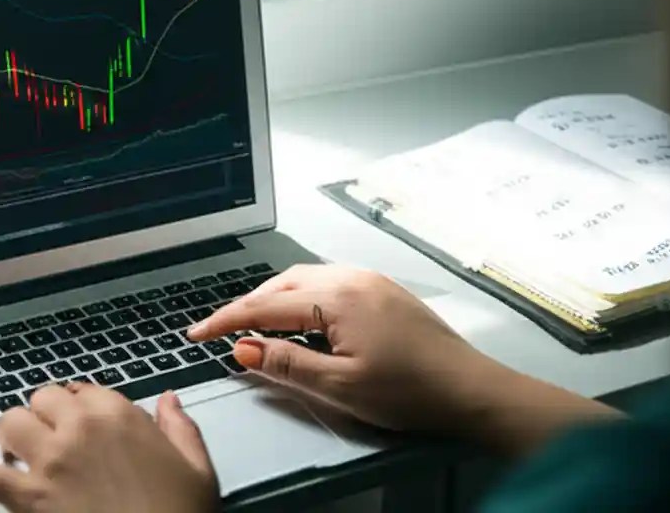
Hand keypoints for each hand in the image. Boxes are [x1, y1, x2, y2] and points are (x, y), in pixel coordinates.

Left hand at [0, 384, 218, 512]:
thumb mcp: (198, 469)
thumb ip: (181, 429)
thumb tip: (168, 400)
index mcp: (120, 415)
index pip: (83, 390)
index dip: (77, 405)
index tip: (76, 418)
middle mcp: (80, 428)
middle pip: (42, 398)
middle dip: (42, 414)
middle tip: (46, 434)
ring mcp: (50, 462)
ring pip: (9, 423)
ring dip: (10, 434)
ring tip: (12, 448)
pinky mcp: (29, 498)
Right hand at [188, 265, 618, 453]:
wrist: (472, 390)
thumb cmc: (412, 391)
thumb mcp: (339, 387)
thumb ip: (287, 364)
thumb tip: (244, 348)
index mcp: (337, 297)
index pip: (265, 306)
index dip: (226, 321)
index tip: (197, 333)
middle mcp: (352, 277)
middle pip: (282, 284)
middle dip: (247, 306)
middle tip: (219, 331)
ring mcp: (370, 280)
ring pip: (304, 280)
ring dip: (273, 300)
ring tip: (252, 327)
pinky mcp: (383, 291)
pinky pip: (327, 283)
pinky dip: (300, 299)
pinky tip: (298, 320)